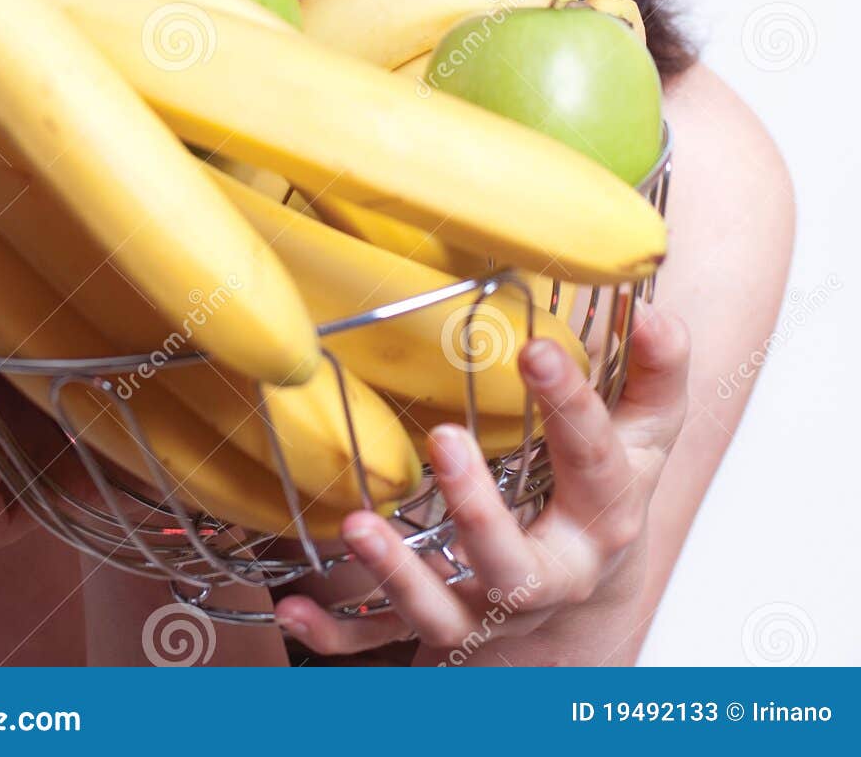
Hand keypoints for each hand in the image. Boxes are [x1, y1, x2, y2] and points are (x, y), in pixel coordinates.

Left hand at [273, 298, 689, 658]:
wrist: (586, 601)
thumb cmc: (602, 496)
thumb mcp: (642, 439)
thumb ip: (655, 375)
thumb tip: (656, 308)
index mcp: (603, 516)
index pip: (594, 460)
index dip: (571, 405)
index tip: (535, 350)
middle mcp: (549, 577)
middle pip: (518, 568)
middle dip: (480, 513)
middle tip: (444, 439)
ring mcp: (489, 614)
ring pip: (446, 613)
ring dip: (399, 576)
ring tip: (358, 527)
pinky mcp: (440, 634)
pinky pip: (383, 645)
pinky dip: (339, 632)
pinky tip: (295, 607)